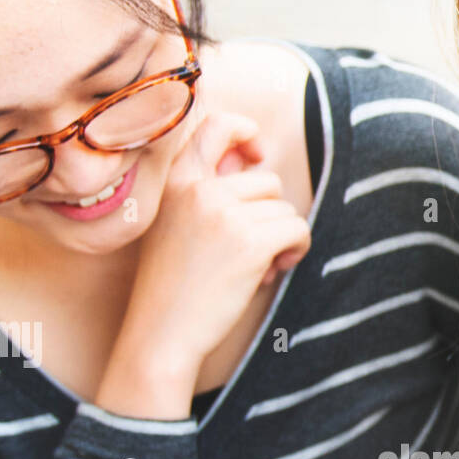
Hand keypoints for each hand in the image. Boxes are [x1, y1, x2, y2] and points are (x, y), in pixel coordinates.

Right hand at [97, 88, 310, 412]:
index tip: (257, 155)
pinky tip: (272, 271)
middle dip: (268, 214)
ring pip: (283, 208)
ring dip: (280, 237)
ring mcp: (223, 213)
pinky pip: (297, 229)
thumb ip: (208, 191)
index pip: (217, 125)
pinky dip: (295, 250)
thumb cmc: (171, 286)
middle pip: (266, 180)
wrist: (161, 333)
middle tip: (250, 249)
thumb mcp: (175, 224)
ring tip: (253, 267)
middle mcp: (198, 188)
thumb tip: (257, 164)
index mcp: (175, 179)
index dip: (245, 132)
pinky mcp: (249, 242)